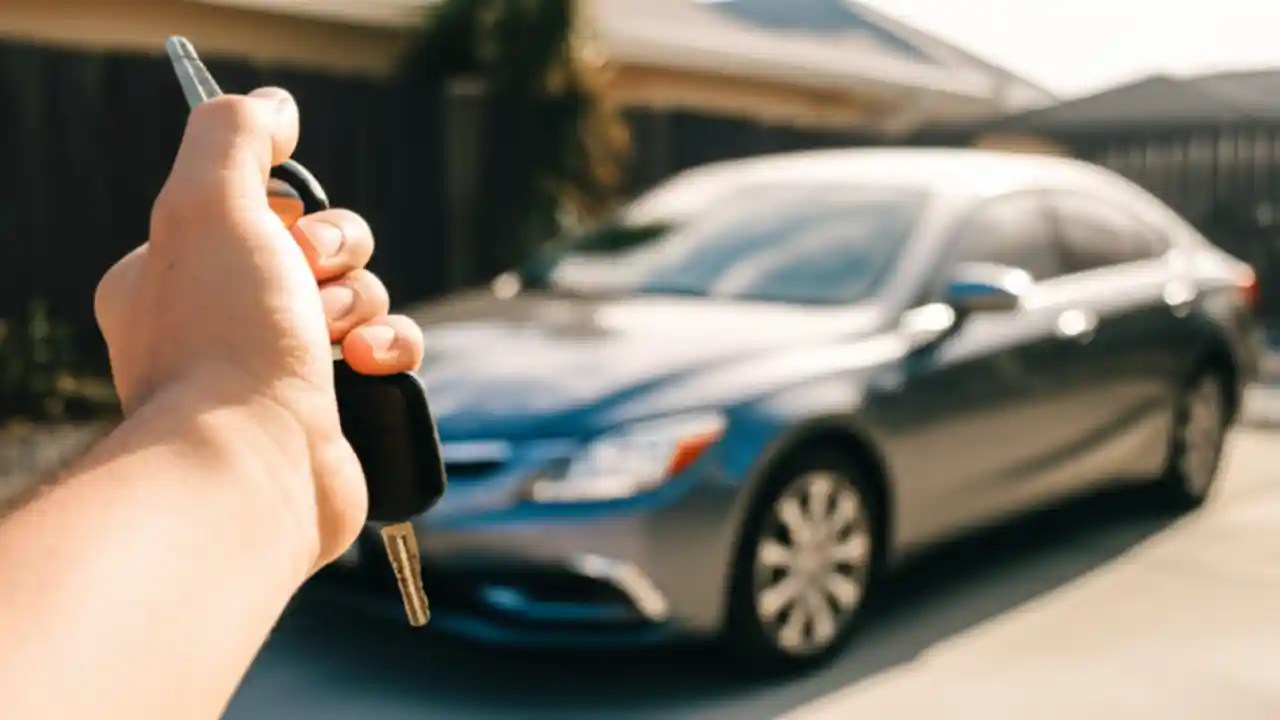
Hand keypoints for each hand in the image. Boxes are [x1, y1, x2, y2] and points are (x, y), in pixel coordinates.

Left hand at [93, 88, 422, 571]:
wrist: (253, 465)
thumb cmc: (222, 337)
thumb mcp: (207, 201)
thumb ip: (236, 132)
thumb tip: (278, 106)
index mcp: (178, 274)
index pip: (256, 208)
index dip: (284, 206)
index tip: (277, 222)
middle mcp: (227, 322)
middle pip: (321, 246)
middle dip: (336, 251)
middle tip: (312, 273)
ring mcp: (281, 372)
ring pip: (362, 296)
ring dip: (362, 301)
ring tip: (335, 336)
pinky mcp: (335, 411)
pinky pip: (390, 352)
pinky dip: (391, 348)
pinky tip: (368, 366)